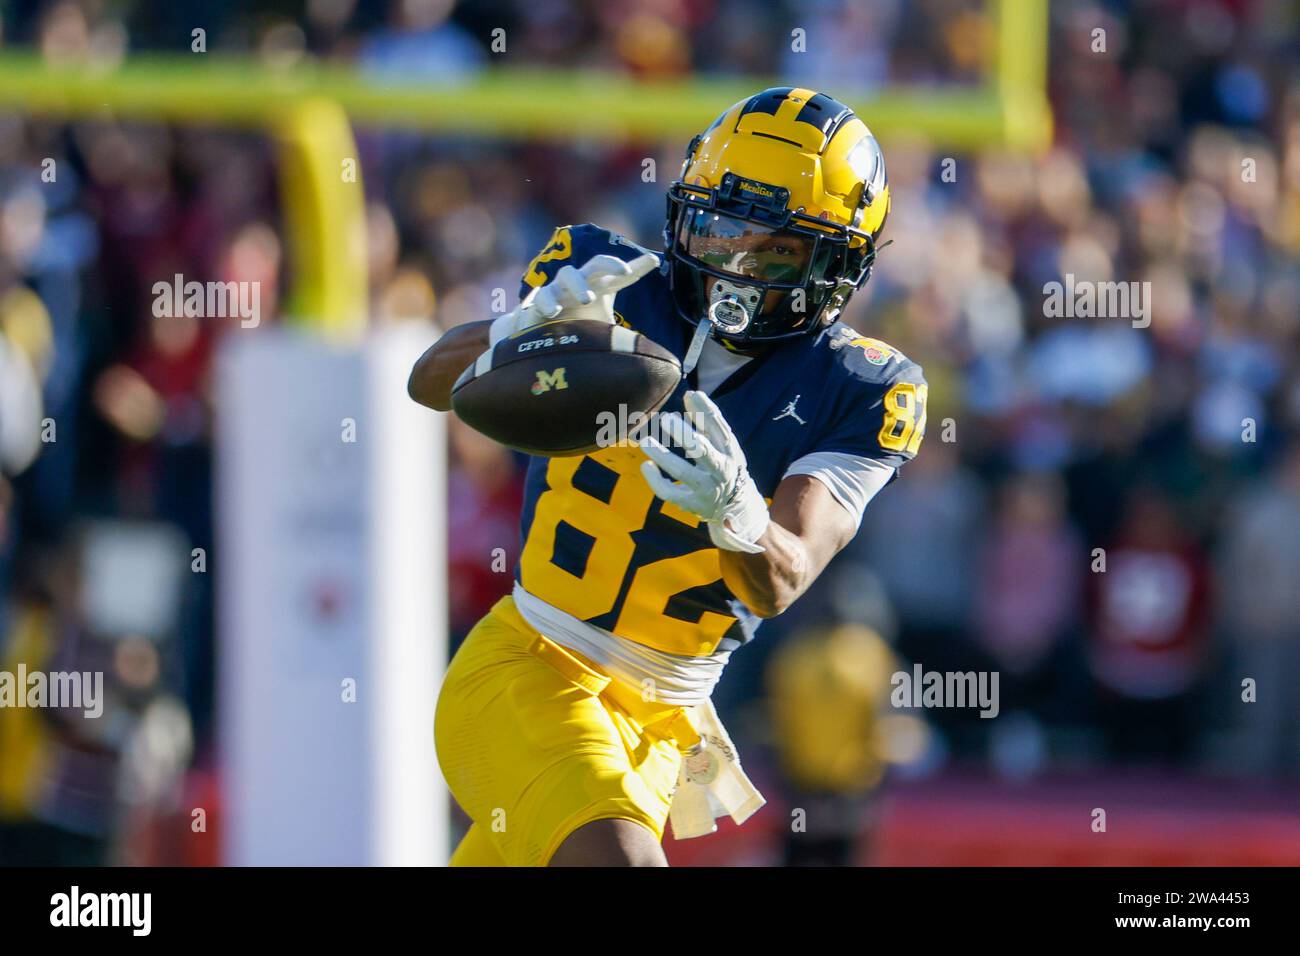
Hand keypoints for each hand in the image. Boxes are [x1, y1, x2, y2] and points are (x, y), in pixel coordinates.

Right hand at [490, 253, 658, 344]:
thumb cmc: (578, 329)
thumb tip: (644, 351)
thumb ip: (620, 337)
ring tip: (587, 298)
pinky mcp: (539, 302)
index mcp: (598, 289)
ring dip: (577, 284)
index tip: (653, 262)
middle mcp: (580, 284)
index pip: (619, 276)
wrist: (542, 336)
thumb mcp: (603, 332)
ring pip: (567, 274)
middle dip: (609, 265)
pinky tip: (554, 311)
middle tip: (623, 272)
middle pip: (596, 265)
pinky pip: (542, 297)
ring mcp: (559, 290)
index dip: (636, 268)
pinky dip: (547, 302)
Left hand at [640, 390, 769, 552]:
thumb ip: (705, 420)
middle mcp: (721, 470)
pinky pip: (670, 494)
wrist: (737, 508)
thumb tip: (690, 394)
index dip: (706, 411)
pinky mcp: (693, 505)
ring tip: (645, 442)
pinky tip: (646, 466)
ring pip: (683, 473)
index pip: (720, 428)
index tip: (690, 394)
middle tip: (665, 420)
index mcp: (730, 452)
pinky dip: (656, 480)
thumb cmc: (724, 466)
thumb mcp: (722, 444)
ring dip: (663, 457)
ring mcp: (707, 489)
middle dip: (685, 436)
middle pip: (703, 452)